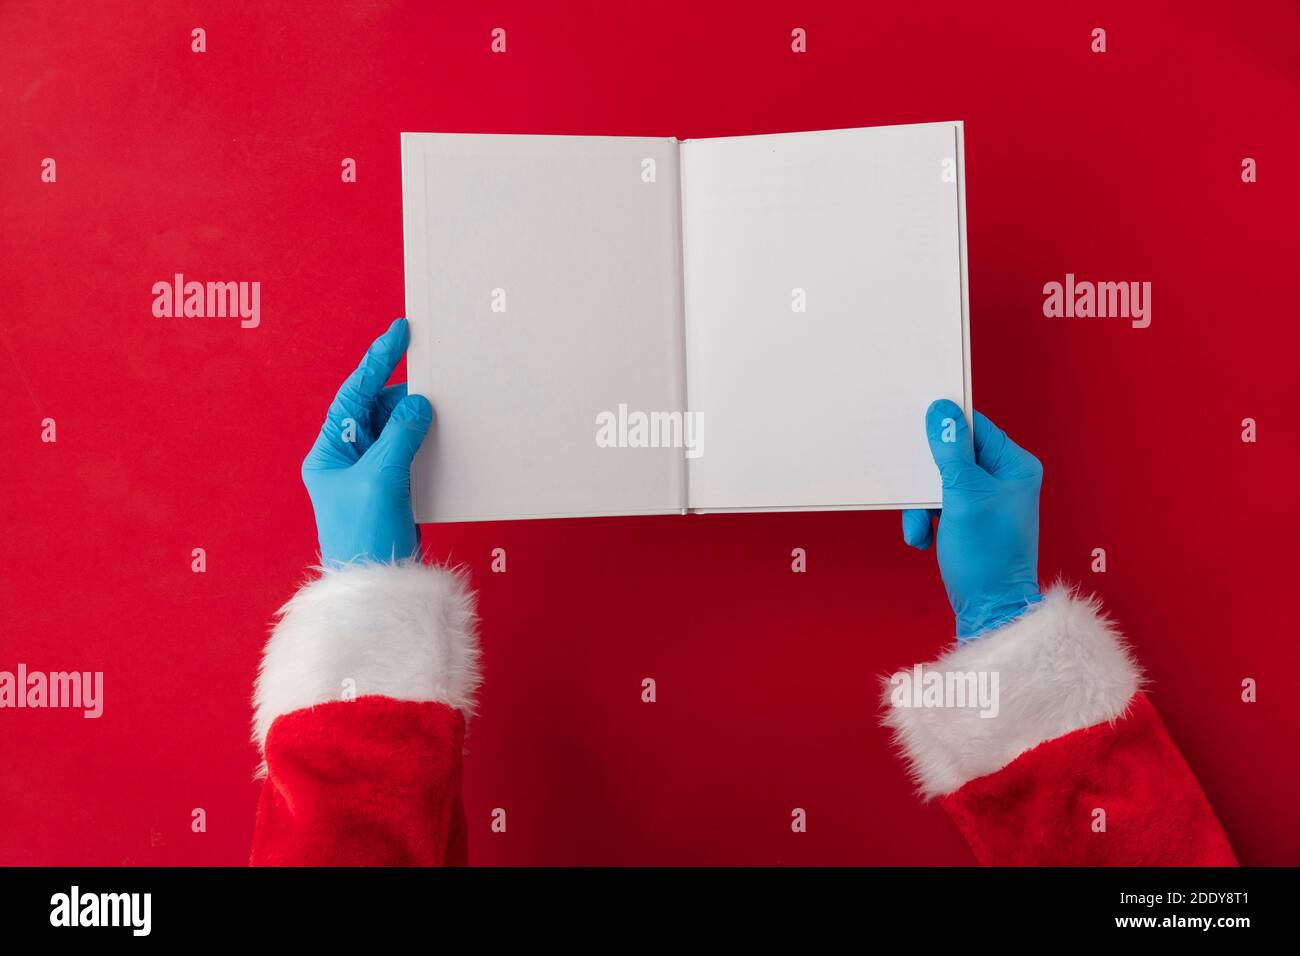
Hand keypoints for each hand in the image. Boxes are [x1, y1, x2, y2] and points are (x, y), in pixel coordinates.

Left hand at [302, 318, 431, 565]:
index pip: (354, 395)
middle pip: (374, 408)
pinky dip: (423, 441)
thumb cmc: (365, 539)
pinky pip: (408, 451)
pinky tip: (440, 438)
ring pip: (394, 429)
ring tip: (439, 409)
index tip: (400, 332)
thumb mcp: (382, 478)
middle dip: (401, 393)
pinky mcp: (391, 489)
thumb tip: (417, 404)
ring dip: (415, 418)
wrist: (378, 588)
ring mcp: (368, 475)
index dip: (378, 361)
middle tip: (432, 376)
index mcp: (330, 452)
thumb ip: (400, 435)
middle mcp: (345, 460)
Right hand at [902, 399, 1042, 640]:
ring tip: (920, 527)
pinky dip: (925, 519)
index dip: (943, 429)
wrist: (989, 609)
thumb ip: (952, 452)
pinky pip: (939, 504)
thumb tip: (941, 411)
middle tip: (916, 494)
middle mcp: (1004, 478)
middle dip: (926, 479)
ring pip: (939, 481)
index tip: (915, 433)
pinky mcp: (970, 519)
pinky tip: (923, 538)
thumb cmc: (987, 557)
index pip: (974, 427)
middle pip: (952, 455)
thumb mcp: (964, 496)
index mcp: (1014, 465)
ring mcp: (987, 499)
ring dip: (922, 505)